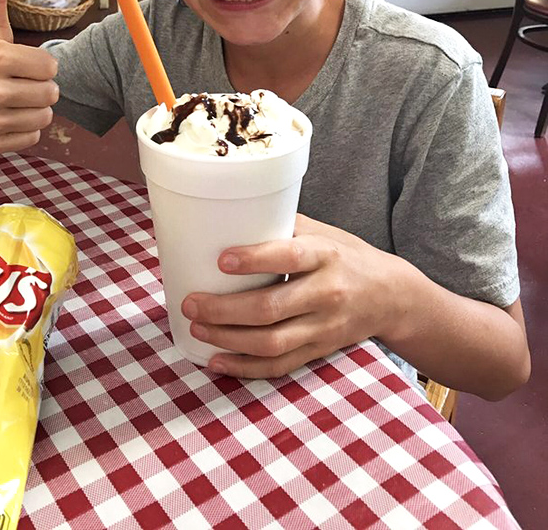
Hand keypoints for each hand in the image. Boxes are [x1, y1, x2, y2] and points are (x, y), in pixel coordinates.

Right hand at [0, 0, 58, 152]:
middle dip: (41, 87)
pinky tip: (7, 118)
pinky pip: (32, 139)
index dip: (41, 65)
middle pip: (50, 93)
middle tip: (20, 84)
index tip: (23, 64)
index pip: (50, 66)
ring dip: (36, 109)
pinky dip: (25, 130)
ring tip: (16, 100)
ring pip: (44, 117)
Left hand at [181, 214, 396, 378]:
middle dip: (224, 310)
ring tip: (197, 328)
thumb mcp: (324, 232)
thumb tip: (231, 217)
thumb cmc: (346, 256)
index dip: (255, 260)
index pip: (290, 258)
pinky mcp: (319, 351)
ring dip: (228, 339)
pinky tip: (216, 360)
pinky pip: (279, 366)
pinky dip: (245, 367)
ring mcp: (323, 327)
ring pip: (271, 343)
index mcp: (326, 255)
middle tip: (191, 303)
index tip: (222, 260)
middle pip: (271, 308)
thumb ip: (283, 227)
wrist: (391, 296)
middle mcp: (326, 293)